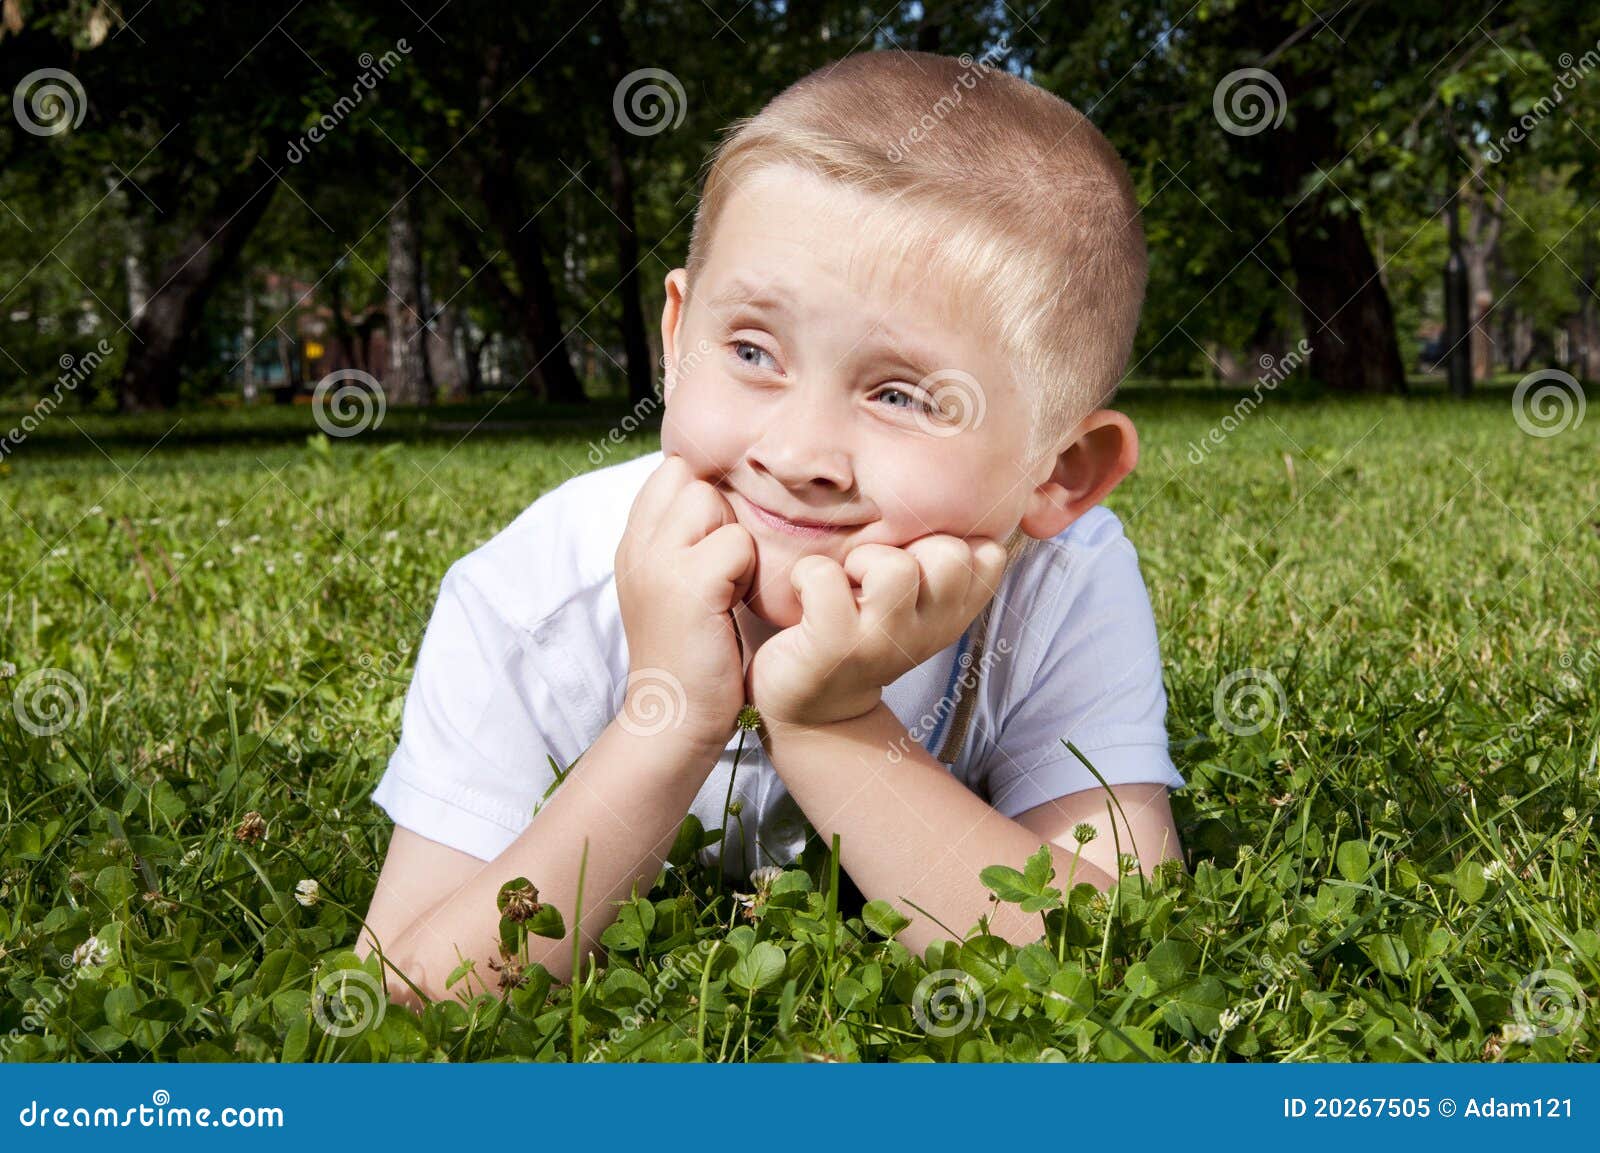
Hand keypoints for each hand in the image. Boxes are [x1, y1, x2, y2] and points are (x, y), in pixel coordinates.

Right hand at [614, 453, 756, 750]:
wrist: (673, 716)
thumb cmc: (689, 654)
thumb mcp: (669, 588)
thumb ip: (679, 541)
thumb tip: (717, 495)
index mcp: (632, 544)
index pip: (669, 473)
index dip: (701, 495)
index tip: (713, 541)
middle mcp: (636, 546)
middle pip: (691, 478)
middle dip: (719, 513)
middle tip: (723, 568)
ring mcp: (657, 563)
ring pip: (710, 501)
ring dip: (733, 539)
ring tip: (728, 585)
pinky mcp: (688, 586)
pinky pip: (736, 542)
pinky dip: (748, 570)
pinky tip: (735, 604)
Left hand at [745, 533, 1006, 729]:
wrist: (812, 703)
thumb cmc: (861, 629)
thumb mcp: (913, 600)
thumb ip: (936, 558)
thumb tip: (962, 486)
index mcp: (953, 612)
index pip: (988, 553)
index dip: (949, 538)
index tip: (913, 556)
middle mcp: (929, 630)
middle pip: (951, 554)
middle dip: (906, 544)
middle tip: (872, 569)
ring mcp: (883, 642)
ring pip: (897, 567)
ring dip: (861, 558)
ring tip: (844, 580)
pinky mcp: (835, 647)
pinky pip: (826, 577)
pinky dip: (808, 574)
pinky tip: (806, 593)